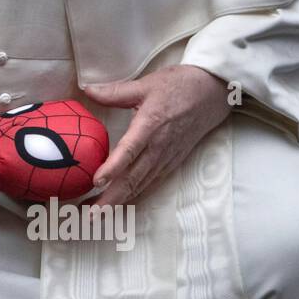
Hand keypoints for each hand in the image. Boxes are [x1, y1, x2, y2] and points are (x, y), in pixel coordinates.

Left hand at [83, 64, 230, 205]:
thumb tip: (86, 90)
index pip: (129, 151)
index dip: (113, 168)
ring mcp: (166, 157)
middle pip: (133, 178)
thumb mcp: (145, 84)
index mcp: (150, 125)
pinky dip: (134, 195)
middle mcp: (159, 147)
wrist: (212, 93)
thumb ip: (114, 92)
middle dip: (110, 198)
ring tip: (95, 213)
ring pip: (140, 185)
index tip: (96, 182)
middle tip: (89, 214)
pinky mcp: (171, 162)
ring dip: (118, 201)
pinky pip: (150, 183)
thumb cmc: (178, 86)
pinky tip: (119, 203)